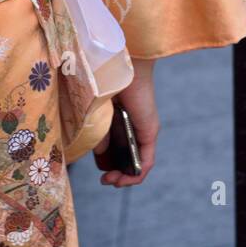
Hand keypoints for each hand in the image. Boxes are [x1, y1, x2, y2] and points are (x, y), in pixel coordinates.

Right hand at [92, 56, 159, 187]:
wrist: (118, 64)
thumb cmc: (103, 81)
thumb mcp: (96, 114)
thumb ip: (99, 134)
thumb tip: (100, 153)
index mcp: (116, 119)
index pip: (114, 148)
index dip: (106, 163)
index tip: (98, 171)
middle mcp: (131, 126)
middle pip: (125, 157)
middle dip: (115, 173)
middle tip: (105, 180)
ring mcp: (142, 130)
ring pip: (137, 161)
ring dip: (126, 177)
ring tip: (112, 182)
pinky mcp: (150, 132)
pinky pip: (147, 160)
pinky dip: (138, 173)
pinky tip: (125, 179)